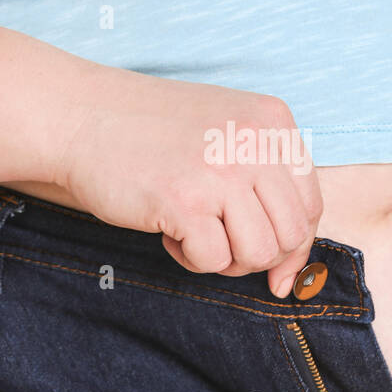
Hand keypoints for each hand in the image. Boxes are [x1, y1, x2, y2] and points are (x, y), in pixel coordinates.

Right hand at [52, 66, 322, 297]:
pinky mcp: (185, 201)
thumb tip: (290, 276)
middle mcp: (255, 142)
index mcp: (272, 121)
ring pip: (259, 253)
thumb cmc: (152, 134)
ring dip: (225, 259)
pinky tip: (168, 231)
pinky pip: (214, 260)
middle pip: (291, 234)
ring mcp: (221, 170)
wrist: (81, 115)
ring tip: (193, 234)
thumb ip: (264, 187)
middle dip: (259, 256)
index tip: (274, 268)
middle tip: (220, 244)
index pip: (311, 204)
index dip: (295, 245)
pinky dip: (191, 259)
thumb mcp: (225, 135)